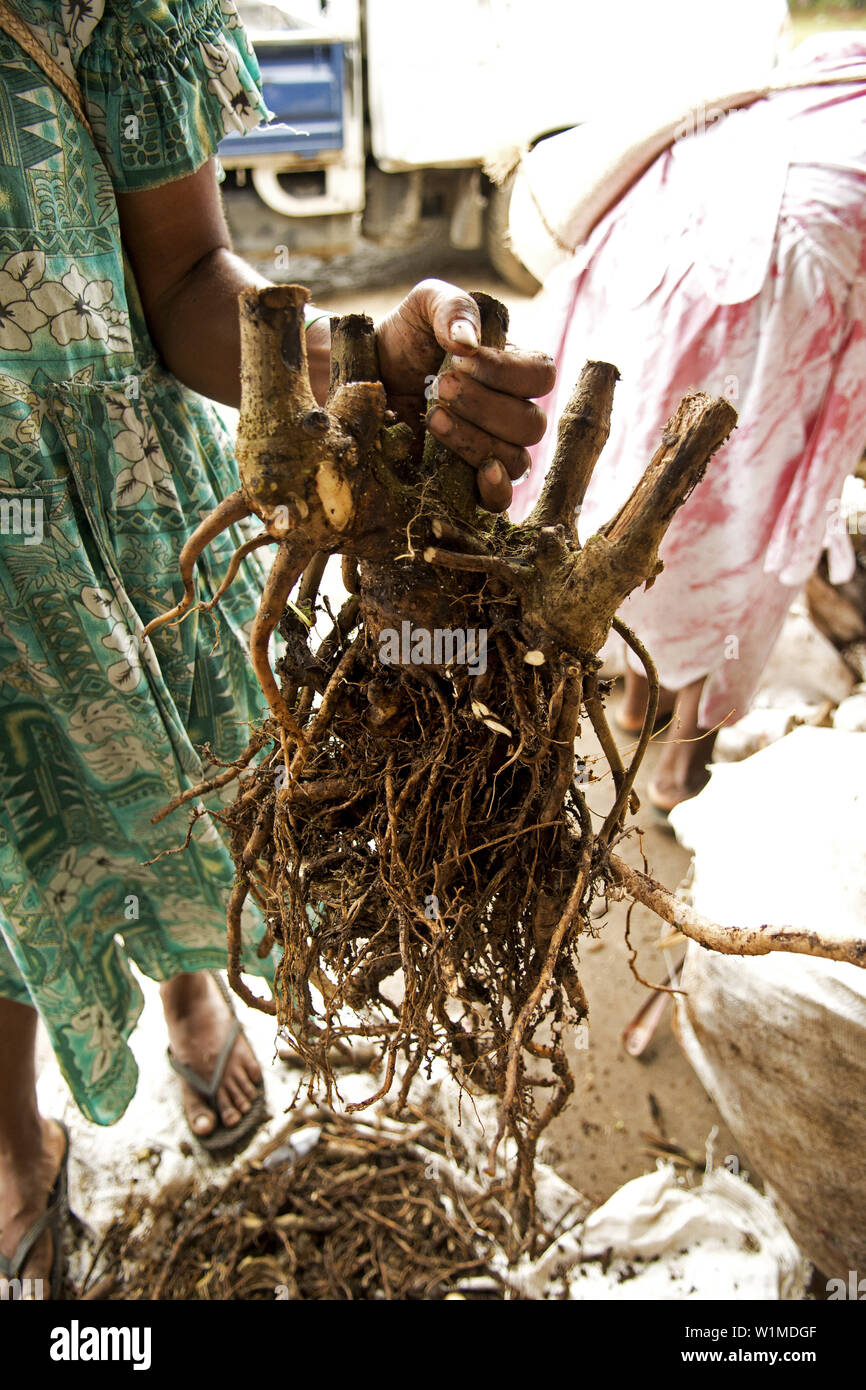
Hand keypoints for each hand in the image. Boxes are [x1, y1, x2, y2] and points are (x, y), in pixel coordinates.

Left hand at [375, 279, 555, 511]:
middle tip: (440, 386)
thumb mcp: (424, 306)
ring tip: (432, 416)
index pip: (541, 376)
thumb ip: (452, 308)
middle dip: (484, 405)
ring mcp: (492, 449)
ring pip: (516, 459)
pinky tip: (480, 471)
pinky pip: (501, 500)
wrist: (364, 377)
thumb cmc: (403, 339)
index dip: (506, 371)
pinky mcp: (466, 481)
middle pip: (530, 424)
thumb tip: (467, 340)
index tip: (461, 360)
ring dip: (475, 438)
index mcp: (513, 368)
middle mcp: (511, 411)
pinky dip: (497, 489)